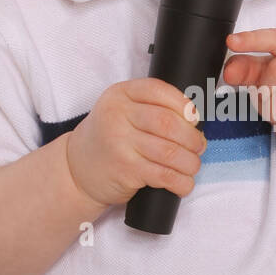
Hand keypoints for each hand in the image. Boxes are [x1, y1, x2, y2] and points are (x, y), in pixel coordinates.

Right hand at [67, 78, 207, 207]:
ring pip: (170, 152)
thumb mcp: (122, 110)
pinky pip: (163, 175)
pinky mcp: (125, 170)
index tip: (194, 119)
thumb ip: (151, 106)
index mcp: (120, 94)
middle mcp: (117, 116)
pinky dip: (181, 182)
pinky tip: (183, 183)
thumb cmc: (109, 137)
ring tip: (192, 165)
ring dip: (190, 162)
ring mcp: (120, 144)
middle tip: (198, 146)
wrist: (77, 167)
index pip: (159, 91)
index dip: (184, 105)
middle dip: (192, 138)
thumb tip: (194, 121)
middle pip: (169, 123)